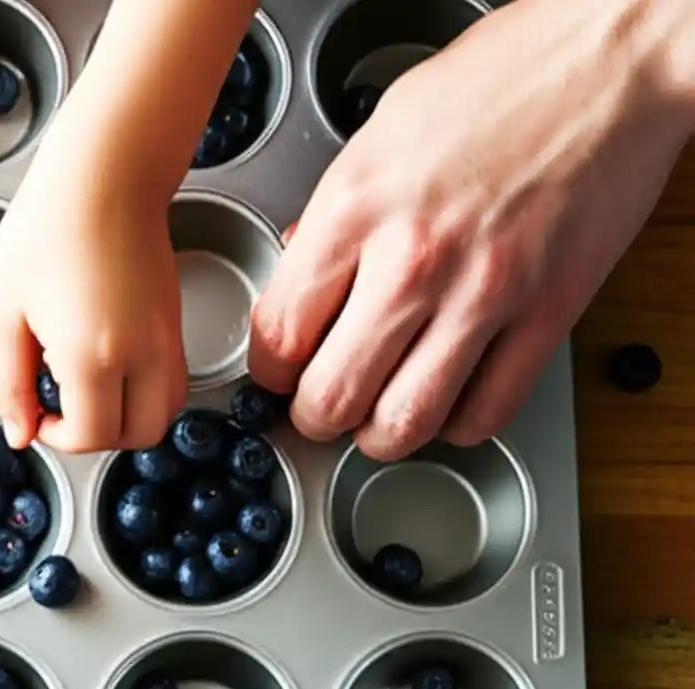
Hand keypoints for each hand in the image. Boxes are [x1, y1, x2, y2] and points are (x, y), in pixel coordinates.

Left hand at [0, 161, 187, 452]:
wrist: (103, 177)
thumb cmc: (47, 230)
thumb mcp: (2, 311)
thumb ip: (8, 382)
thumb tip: (20, 432)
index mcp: (93, 355)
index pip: (91, 435)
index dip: (57, 437)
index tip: (36, 411)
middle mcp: (142, 353)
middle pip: (139, 435)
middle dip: (97, 436)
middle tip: (62, 406)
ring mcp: (167, 338)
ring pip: (165, 414)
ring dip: (128, 418)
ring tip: (87, 386)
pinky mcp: (176, 322)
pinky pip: (174, 382)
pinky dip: (146, 393)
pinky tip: (108, 362)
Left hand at [248, 0, 694, 460]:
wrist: (610, 61)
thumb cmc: (499, 80)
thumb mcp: (378, 133)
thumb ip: (334, 214)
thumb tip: (303, 270)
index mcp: (356, 208)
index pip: (280, 334)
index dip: (268, 372)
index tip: (277, 374)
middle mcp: (414, 258)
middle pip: (331, 395)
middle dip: (313, 417)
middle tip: (317, 409)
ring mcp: (484, 293)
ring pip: (404, 423)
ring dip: (379, 436)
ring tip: (375, 420)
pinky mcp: (549, 313)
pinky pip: (488, 412)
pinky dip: (457, 426)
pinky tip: (448, 401)